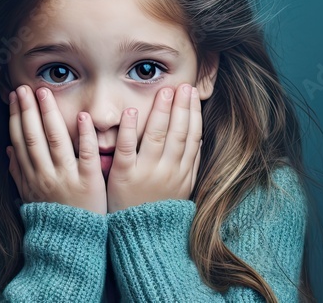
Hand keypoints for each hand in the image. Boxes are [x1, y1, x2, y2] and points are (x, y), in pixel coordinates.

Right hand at [6, 85, 107, 214]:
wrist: (71, 241)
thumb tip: (8, 150)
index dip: (16, 117)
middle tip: (25, 88)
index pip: (19, 141)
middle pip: (33, 137)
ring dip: (49, 115)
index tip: (15, 97)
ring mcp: (66, 177)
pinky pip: (85, 154)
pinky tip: (80, 116)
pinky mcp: (87, 181)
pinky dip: (82, 135)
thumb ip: (18, 173)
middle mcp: (44, 174)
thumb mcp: (30, 196)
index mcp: (30, 176)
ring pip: (55, 141)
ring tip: (45, 93)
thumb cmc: (54, 216)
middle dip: (27, 110)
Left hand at [107, 83, 202, 212]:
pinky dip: (130, 128)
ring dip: (162, 111)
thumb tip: (197, 140)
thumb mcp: (182, 189)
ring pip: (158, 136)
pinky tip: (131, 111)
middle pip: (178, 132)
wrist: (141, 237)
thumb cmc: (158, 210)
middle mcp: (169, 170)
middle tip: (182, 85)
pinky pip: (128, 148)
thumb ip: (189, 165)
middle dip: (181, 106)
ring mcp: (148, 172)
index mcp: (184, 172)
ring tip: (164, 91)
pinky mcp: (125, 176)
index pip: (193, 136)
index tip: (193, 94)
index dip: (193, 113)